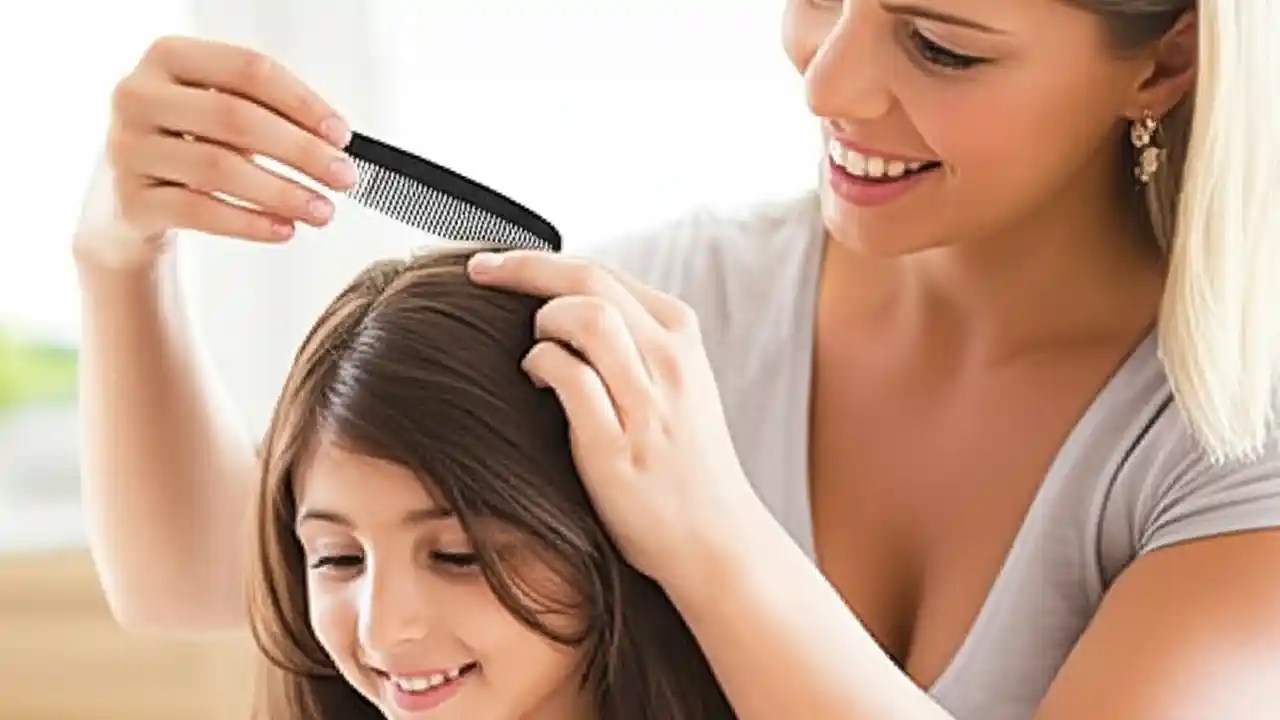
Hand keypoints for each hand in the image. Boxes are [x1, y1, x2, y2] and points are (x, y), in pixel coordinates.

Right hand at [73, 35, 357, 271]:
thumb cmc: (192, 146)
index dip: (302, 102)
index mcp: (169, 57)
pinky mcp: (130, 199)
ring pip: (219, 168)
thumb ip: (271, 115)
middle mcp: (138, 95)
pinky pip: (200, 212)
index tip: (342, 135)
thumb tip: (336, 143)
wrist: (131, 201)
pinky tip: (284, 229)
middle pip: (236, 118)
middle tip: (343, 176)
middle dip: (302, 151)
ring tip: (323, 211)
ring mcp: (127, 148)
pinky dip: (250, 223)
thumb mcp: (223, 116)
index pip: (248, 70)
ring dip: (283, 192)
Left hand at [466, 250, 765, 587]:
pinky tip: (536, 382)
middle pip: (588, 281)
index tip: (496, 262)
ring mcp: (647, 400)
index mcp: (679, 334)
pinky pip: (568, 376)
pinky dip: (540, 366)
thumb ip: (632, 342)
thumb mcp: (673, 383)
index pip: (602, 271)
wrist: (715, 540)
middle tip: (479, 272)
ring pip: (583, 317)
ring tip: (532, 351)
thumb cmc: (682, 462)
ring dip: (541, 324)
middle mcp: (669, 358)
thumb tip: (562, 302)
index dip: (541, 260)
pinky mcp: (618, 444)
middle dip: (524, 267)